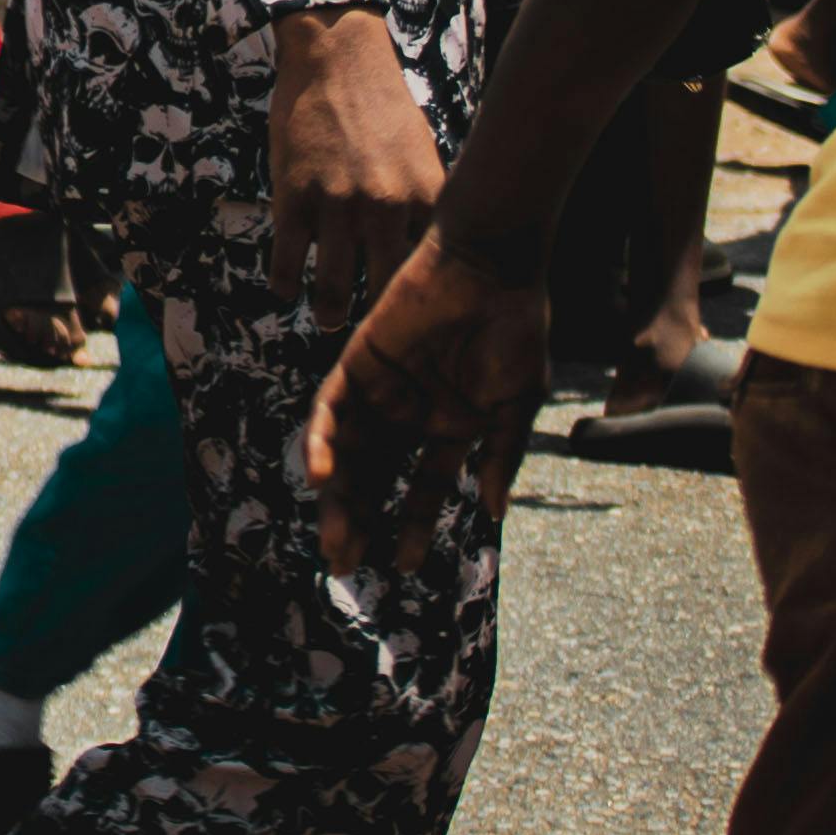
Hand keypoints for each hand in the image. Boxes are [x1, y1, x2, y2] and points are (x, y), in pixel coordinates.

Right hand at [267, 7, 446, 331]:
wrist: (337, 59)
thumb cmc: (386, 110)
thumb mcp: (424, 157)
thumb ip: (428, 207)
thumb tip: (432, 257)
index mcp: (426, 200)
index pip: (429, 271)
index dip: (422, 304)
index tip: (418, 326)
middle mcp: (386, 208)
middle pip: (384, 288)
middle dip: (376, 319)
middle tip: (371, 337)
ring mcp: (337, 203)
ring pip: (334, 283)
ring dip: (330, 311)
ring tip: (329, 320)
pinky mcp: (294, 193)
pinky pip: (288, 255)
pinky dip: (286, 280)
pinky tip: (285, 290)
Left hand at [307, 236, 550, 573]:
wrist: (490, 267)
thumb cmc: (515, 329)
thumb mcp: (516, 402)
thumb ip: (500, 454)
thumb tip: (492, 514)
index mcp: (449, 427)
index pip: (422, 488)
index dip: (411, 527)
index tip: (401, 567)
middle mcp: (410, 413)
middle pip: (376, 478)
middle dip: (359, 522)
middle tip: (344, 568)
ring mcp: (382, 389)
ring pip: (349, 452)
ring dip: (337, 496)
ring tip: (332, 541)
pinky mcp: (358, 361)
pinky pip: (331, 408)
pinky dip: (322, 441)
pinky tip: (319, 475)